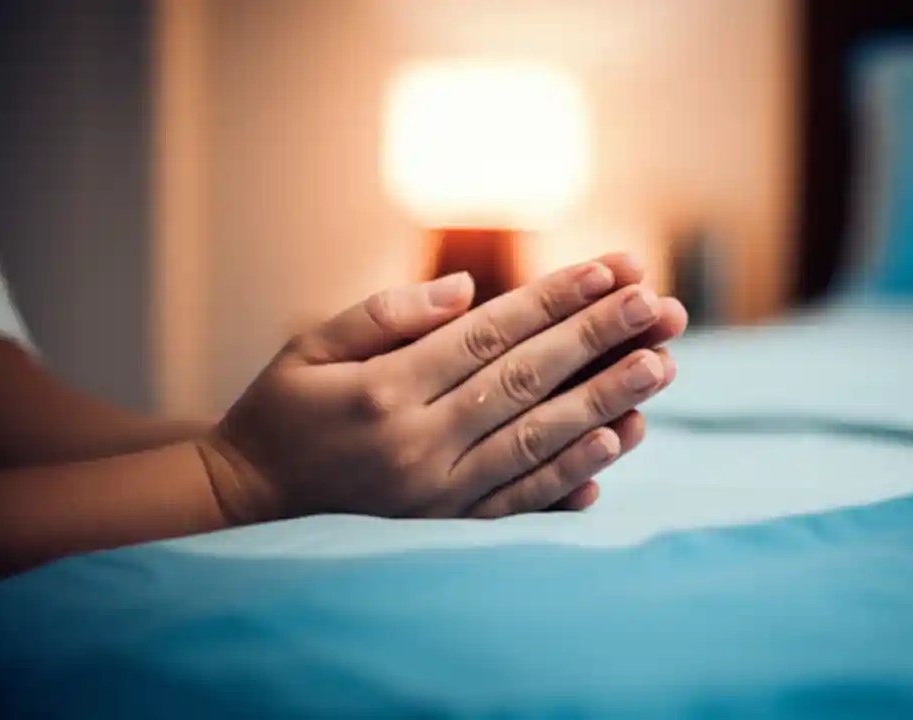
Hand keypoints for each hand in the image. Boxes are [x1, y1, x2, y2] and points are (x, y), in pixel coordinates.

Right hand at [198, 255, 685, 522]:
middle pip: (526, 383)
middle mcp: (418, 444)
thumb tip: (465, 291)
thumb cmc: (286, 404)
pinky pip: (519, 500)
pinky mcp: (446, 523)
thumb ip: (386, 313)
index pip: (489, 336)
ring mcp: (437, 492)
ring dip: (603, 403)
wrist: (252, 492)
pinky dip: (571, 476)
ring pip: (535, 441)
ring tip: (660, 368)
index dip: (555, 300)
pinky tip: (616, 444)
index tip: (612, 270)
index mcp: (385, 390)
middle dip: (597, 341)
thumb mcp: (312, 343)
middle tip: (659, 309)